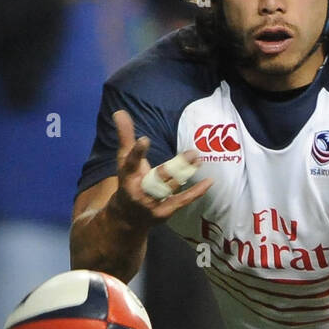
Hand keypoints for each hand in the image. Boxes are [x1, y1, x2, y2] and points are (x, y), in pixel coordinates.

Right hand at [110, 109, 209, 226]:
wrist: (127, 217)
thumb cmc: (128, 182)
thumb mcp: (124, 161)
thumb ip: (125, 136)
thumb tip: (119, 111)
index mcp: (127, 176)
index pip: (131, 163)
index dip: (137, 152)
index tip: (144, 139)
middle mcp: (140, 191)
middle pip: (158, 178)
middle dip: (174, 167)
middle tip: (191, 152)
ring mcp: (153, 203)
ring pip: (171, 187)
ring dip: (186, 173)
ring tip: (198, 159)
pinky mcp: (165, 211)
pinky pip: (183, 200)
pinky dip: (196, 192)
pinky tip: (209, 181)